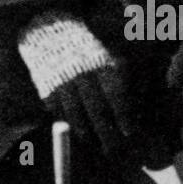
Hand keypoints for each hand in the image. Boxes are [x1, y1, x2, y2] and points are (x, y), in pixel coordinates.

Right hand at [18, 14, 139, 158]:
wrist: (52, 34)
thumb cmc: (89, 52)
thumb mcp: (108, 57)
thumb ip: (121, 80)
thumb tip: (134, 109)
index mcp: (102, 65)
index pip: (116, 95)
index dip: (123, 115)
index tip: (128, 132)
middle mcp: (83, 75)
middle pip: (97, 110)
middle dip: (107, 133)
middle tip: (114, 149)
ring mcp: (64, 84)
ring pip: (77, 116)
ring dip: (86, 133)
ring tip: (93, 142)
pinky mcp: (48, 91)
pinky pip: (59, 115)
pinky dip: (68, 125)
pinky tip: (76, 132)